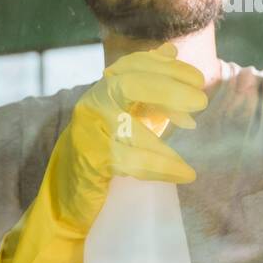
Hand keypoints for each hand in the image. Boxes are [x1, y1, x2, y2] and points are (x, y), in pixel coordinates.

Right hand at [0, 43, 207, 262]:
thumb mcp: (126, 120)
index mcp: (100, 95)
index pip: (132, 66)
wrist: (61, 208)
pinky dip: (160, 163)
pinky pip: (129, 158)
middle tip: (201, 98)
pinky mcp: (90, 164)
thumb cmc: (99, 163)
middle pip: (128, 82)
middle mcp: (89, 108)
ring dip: (165, 121)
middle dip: (168, 85)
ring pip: (127, 117)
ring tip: (194, 126)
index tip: (196, 78)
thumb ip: (148, 94)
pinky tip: (184, 172)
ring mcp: (87, 134)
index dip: (165, 68)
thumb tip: (172, 53)